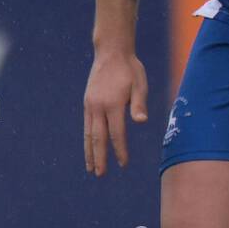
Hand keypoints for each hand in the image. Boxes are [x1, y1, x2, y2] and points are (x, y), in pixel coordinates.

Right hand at [84, 50, 147, 175]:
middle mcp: (98, 107)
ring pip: (89, 133)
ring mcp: (90, 105)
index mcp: (112, 104)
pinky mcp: (87, 102)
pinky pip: (86, 125)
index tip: (123, 164)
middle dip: (99, 157)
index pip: (116, 133)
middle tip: (100, 174)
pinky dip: (87, 139)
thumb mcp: (140, 84)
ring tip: (90, 167)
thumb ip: (139, 104)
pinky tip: (89, 147)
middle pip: (98, 138)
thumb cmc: (130, 69)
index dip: (120, 150)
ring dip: (89, 152)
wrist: (111, 52)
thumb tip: (142, 122)